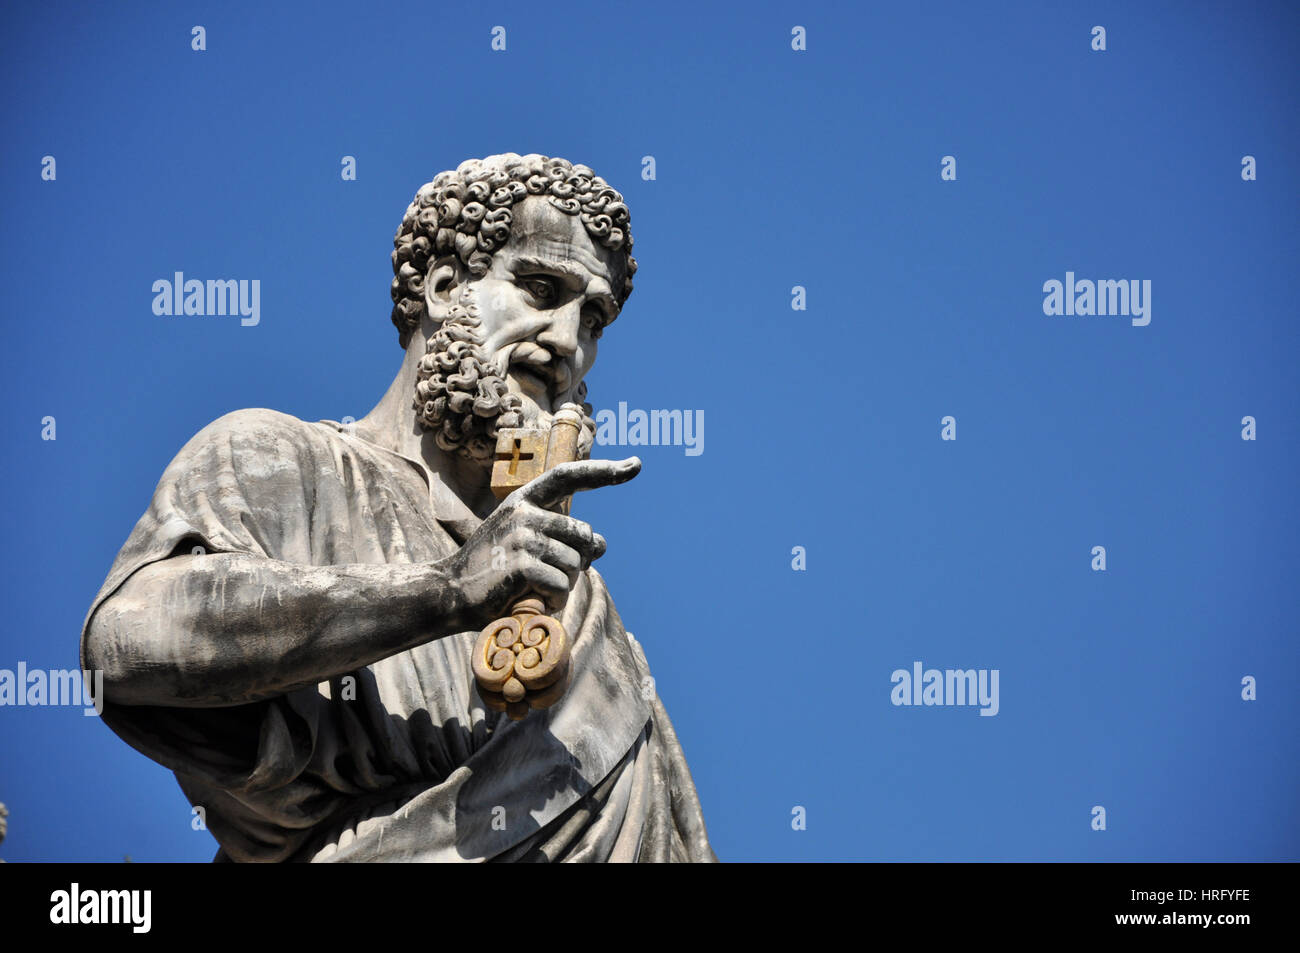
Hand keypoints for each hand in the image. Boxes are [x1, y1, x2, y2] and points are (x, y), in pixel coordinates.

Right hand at [442, 457, 641, 626]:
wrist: (450, 592)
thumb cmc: (494, 569)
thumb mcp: (526, 543)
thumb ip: (562, 538)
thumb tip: (602, 544)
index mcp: (524, 500)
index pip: (569, 476)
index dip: (604, 471)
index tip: (636, 465)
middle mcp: (524, 512)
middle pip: (584, 534)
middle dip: (579, 561)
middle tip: (549, 575)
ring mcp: (521, 537)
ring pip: (575, 563)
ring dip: (564, 584)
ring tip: (534, 587)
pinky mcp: (521, 565)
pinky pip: (560, 584)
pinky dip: (553, 599)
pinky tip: (531, 599)